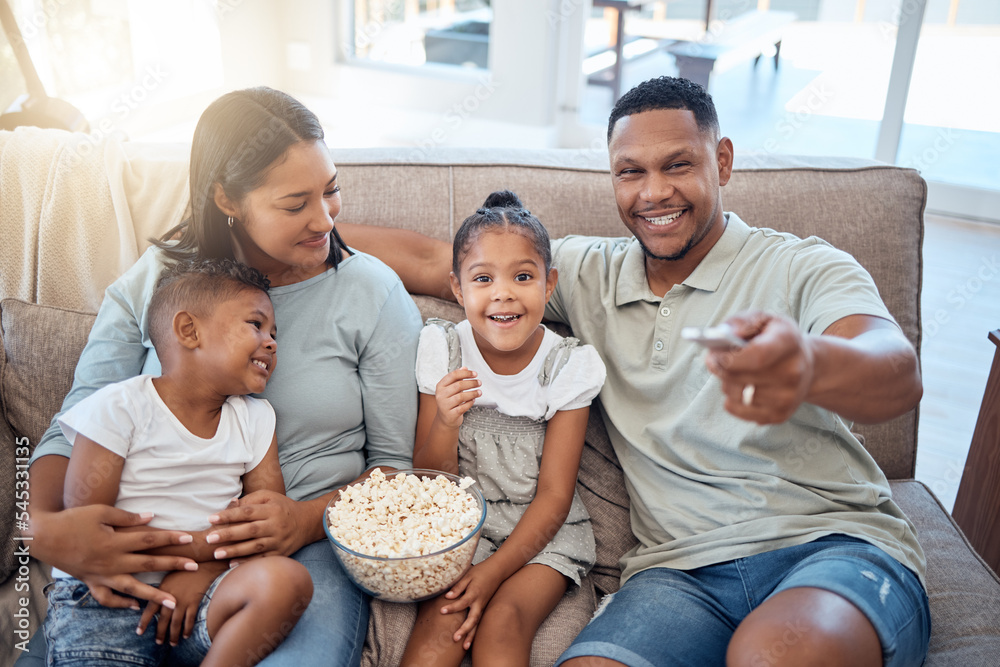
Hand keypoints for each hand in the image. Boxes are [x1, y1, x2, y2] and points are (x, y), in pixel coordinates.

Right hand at [28, 504, 194, 608]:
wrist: (44, 537)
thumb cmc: (73, 520)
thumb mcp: (101, 512)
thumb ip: (127, 517)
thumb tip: (151, 518)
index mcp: (115, 541)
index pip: (150, 539)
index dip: (170, 538)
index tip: (189, 539)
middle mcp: (111, 561)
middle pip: (148, 564)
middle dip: (172, 565)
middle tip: (194, 566)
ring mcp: (101, 575)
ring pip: (132, 588)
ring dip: (153, 596)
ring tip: (172, 602)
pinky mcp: (91, 582)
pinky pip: (107, 598)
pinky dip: (120, 604)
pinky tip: (134, 607)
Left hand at [137, 561, 227, 644]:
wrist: (204, 563)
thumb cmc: (185, 567)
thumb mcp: (169, 574)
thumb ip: (161, 588)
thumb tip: (152, 598)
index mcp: (162, 590)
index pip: (149, 609)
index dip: (144, 622)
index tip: (139, 632)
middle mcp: (170, 597)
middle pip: (162, 620)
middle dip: (160, 633)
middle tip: (158, 642)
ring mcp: (182, 601)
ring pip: (176, 623)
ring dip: (173, 635)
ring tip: (172, 643)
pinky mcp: (194, 602)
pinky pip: (189, 620)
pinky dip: (187, 629)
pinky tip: (186, 635)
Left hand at [205, 490, 303, 559]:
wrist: (306, 523)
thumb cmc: (282, 507)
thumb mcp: (269, 497)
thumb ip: (250, 501)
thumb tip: (229, 506)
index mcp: (271, 509)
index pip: (247, 512)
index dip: (229, 515)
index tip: (211, 518)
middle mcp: (275, 525)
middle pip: (250, 530)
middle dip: (228, 534)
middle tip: (209, 538)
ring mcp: (278, 541)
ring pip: (255, 546)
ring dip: (235, 551)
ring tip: (217, 554)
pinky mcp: (280, 553)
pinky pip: (262, 559)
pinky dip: (247, 562)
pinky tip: (232, 565)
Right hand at [434, 367, 480, 428]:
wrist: (445, 419)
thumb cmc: (449, 401)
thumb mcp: (450, 388)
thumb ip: (457, 378)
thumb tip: (464, 367)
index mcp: (440, 386)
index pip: (453, 375)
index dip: (465, 373)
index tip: (475, 374)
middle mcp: (441, 395)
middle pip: (458, 385)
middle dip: (471, 383)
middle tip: (479, 382)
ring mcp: (444, 405)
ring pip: (461, 397)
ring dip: (472, 393)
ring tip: (479, 392)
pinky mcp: (450, 414)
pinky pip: (463, 407)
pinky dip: (470, 403)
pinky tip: (473, 400)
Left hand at [439, 562, 503, 649]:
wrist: (496, 571)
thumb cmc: (480, 572)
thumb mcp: (468, 575)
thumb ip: (458, 587)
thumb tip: (447, 596)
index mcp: (474, 593)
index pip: (462, 602)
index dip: (452, 607)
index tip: (441, 611)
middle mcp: (480, 603)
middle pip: (473, 619)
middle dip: (464, 629)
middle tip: (455, 638)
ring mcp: (483, 607)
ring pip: (477, 624)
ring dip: (471, 636)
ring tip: (464, 647)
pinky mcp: (484, 609)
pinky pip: (479, 623)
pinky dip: (475, 632)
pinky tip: (469, 641)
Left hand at [704, 312, 813, 424]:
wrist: (807, 364)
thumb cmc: (776, 338)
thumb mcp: (762, 319)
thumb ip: (740, 321)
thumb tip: (725, 334)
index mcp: (788, 341)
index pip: (758, 355)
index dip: (730, 358)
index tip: (713, 355)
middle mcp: (793, 371)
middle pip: (740, 376)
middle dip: (720, 368)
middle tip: (715, 359)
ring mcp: (788, 396)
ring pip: (736, 395)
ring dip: (726, 384)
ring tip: (735, 372)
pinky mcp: (780, 415)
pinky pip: (739, 410)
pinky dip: (732, 400)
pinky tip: (740, 388)